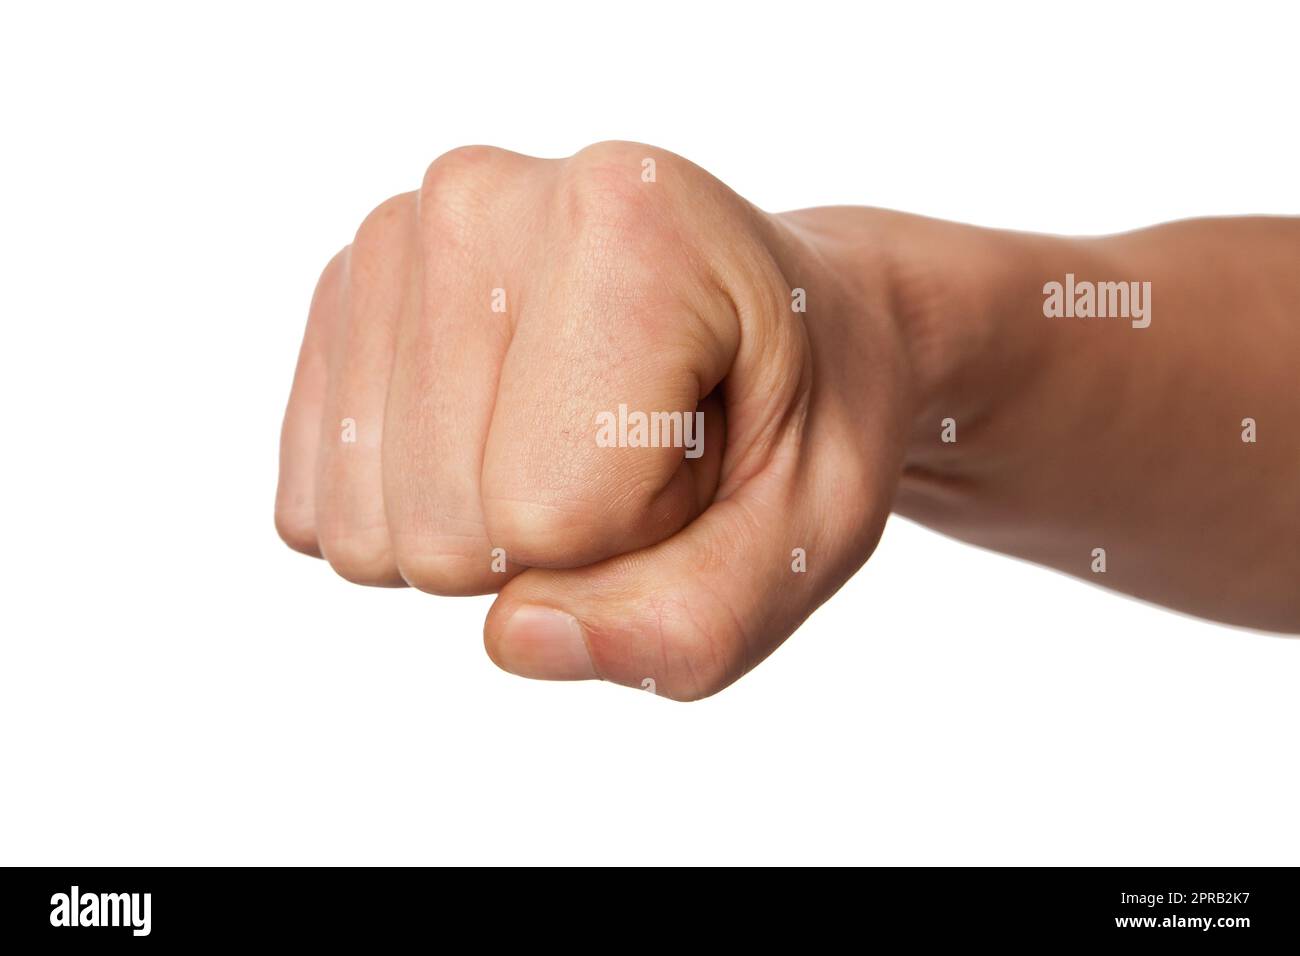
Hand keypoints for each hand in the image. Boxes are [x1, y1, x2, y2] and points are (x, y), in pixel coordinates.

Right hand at [275, 142, 916, 698]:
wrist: (765, 312)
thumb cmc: (803, 410)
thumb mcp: (807, 531)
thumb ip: (692, 619)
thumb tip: (509, 638)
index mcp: (626, 220)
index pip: (547, 512)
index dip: (641, 533)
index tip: (702, 443)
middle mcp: (477, 197)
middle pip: (442, 536)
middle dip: (560, 541)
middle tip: (644, 444)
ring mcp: (391, 241)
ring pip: (366, 534)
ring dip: (486, 529)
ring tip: (583, 430)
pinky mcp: (342, 300)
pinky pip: (317, 507)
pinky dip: (414, 513)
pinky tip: (502, 424)